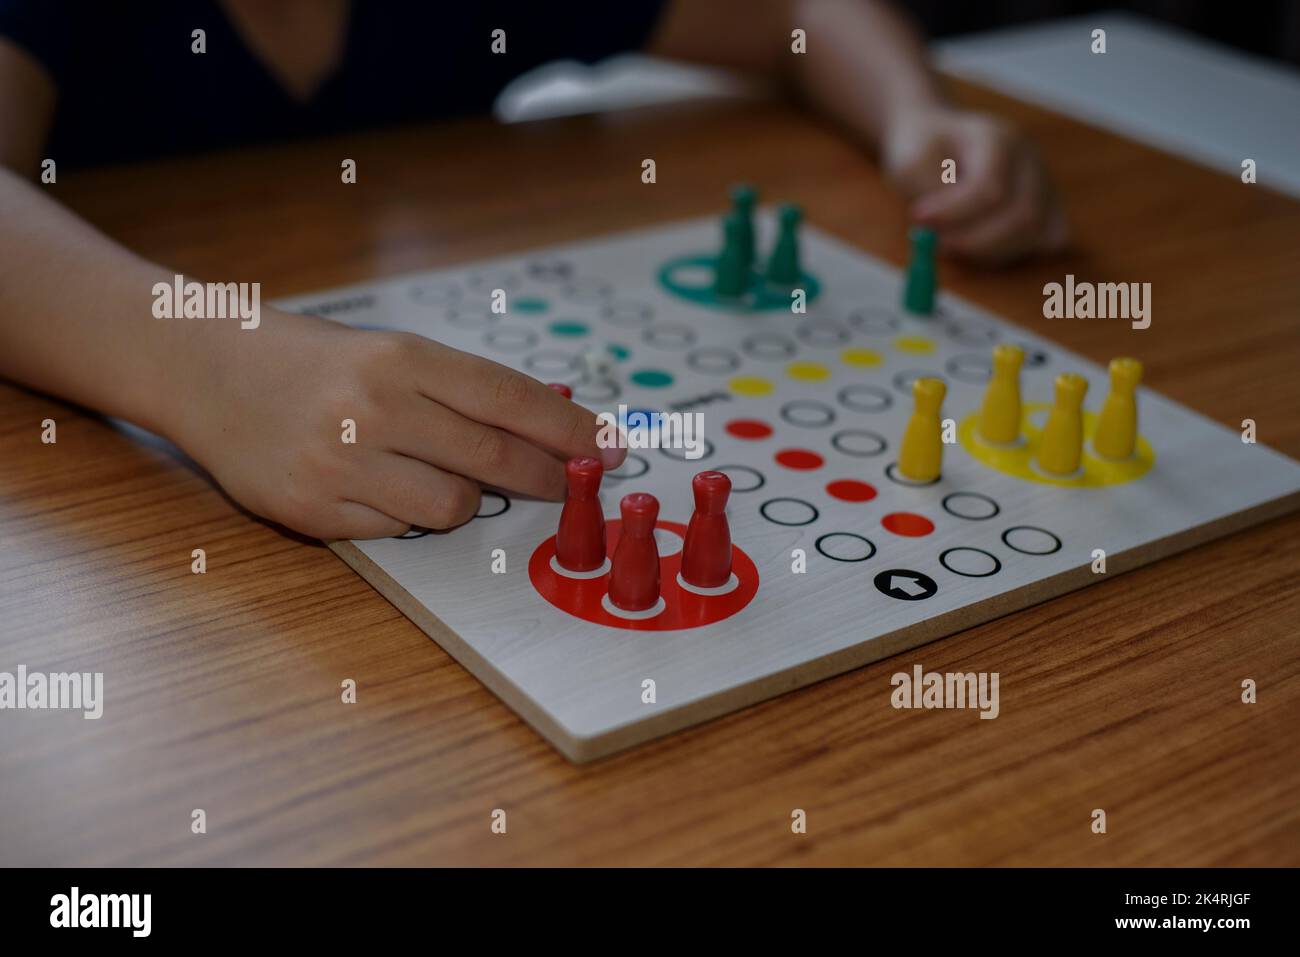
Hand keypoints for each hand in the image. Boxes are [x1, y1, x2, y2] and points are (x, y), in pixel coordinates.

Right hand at [175, 310, 623, 538]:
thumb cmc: (319, 362)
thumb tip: (557, 427)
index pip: (511, 400)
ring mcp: (340, 464)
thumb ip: (466, 390)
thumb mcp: (393, 352)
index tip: (612, 449)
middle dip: (550, 477)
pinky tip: (385, 489)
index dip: (572, 430)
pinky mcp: (312, 511)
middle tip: (576, 483)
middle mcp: (373, 409)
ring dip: (465, 501)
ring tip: (440, 476)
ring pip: (451, 508)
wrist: (209, 370)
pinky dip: (408, 517)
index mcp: (401, 358)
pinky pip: (397, 532)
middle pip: (495, 459)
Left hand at [881, 106, 1068, 264]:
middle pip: (1023, 214)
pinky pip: (1049, 239)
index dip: (955, 212)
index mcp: (998, 139)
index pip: (991, 187)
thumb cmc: (926, 151)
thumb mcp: (913, 161)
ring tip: (952, 240)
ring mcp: (1046, 182)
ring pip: (1035, 232)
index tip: (919, 219)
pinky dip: (1015, 251)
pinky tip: (982, 245)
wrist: (941, 140)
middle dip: (974, 239)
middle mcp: (1030, 159)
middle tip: (935, 242)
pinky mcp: (1050, 206)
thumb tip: (940, 230)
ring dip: (989, 249)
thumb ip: (928, 191)